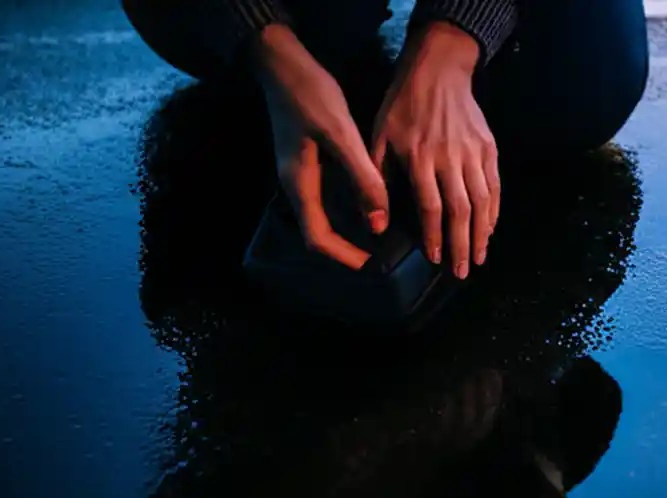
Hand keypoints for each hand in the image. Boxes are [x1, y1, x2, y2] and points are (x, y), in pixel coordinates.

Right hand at [253, 25, 388, 268]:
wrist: (282, 62)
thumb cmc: (308, 94)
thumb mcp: (340, 135)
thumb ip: (362, 178)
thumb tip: (379, 223)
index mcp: (300, 185)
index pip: (318, 239)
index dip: (344, 258)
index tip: (373, 267)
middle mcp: (297, 187)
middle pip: (321, 233)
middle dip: (350, 249)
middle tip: (384, 256)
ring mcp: (301, 175)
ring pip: (326, 216)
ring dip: (351, 230)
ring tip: (385, 236)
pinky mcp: (309, 163)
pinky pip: (330, 197)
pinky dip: (350, 207)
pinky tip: (374, 203)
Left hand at [372, 21, 499, 279]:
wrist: (438, 70)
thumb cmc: (402, 106)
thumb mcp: (378, 138)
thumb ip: (376, 180)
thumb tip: (377, 224)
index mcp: (420, 156)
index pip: (431, 206)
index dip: (434, 235)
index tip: (436, 259)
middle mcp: (450, 157)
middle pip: (461, 210)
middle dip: (463, 244)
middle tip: (462, 272)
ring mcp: (473, 153)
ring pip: (482, 201)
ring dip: (482, 234)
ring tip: (479, 258)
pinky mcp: (488, 147)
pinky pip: (494, 185)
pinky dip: (494, 211)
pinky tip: (490, 229)